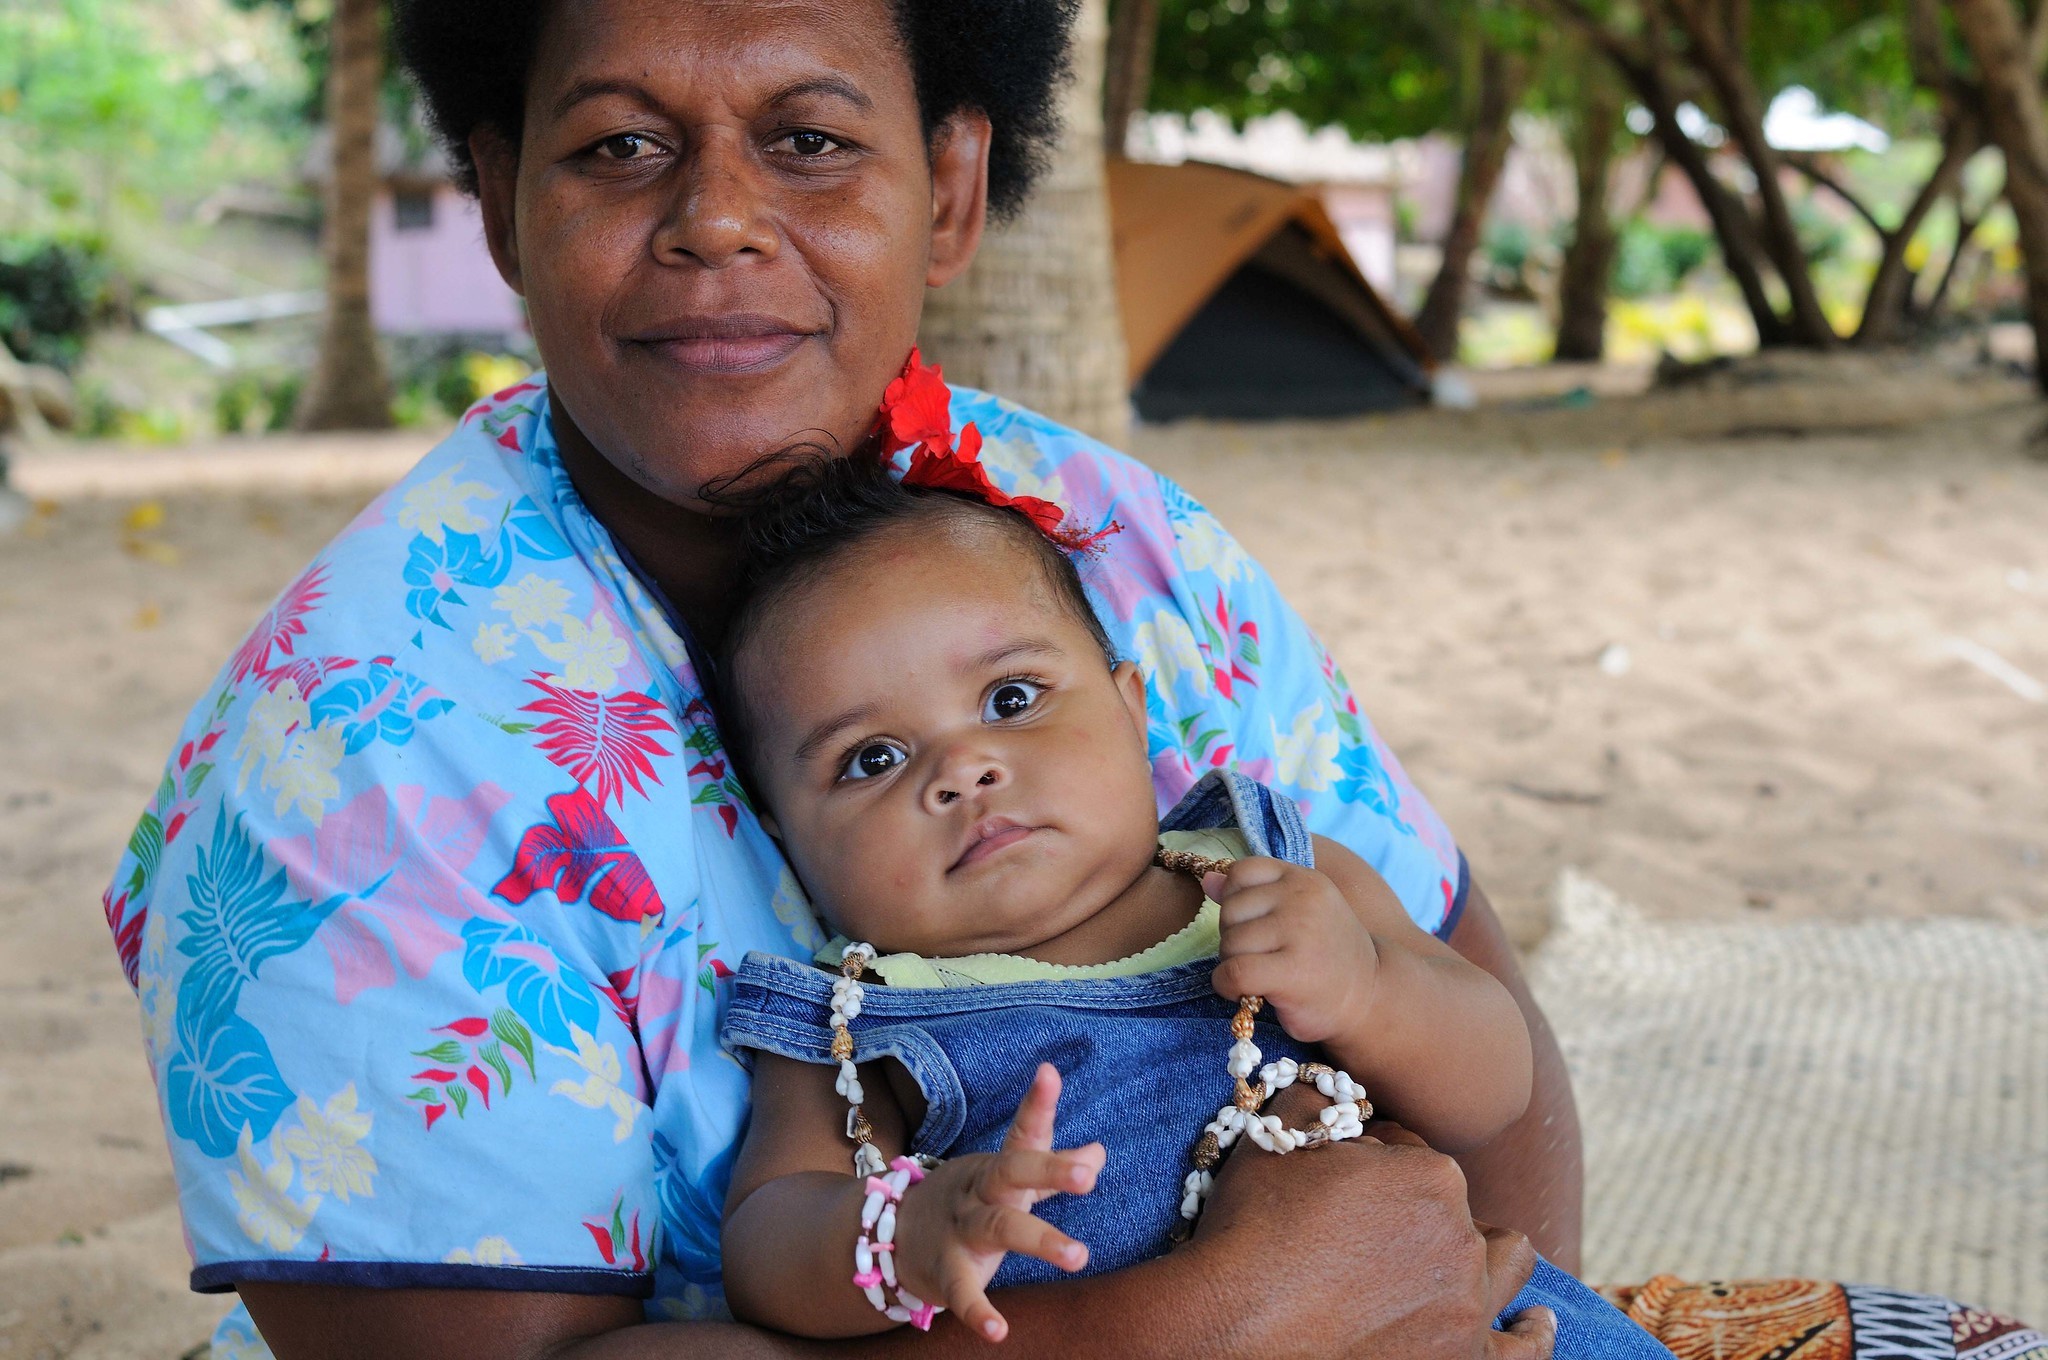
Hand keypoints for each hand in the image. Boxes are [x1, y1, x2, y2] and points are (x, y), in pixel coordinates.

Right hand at [893, 1063, 1105, 1342]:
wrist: (889, 1236)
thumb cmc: (969, 1203)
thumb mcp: (1007, 1180)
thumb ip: (1052, 1165)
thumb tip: (1100, 1151)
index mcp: (997, 1168)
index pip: (1023, 1133)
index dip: (1037, 1103)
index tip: (1049, 1073)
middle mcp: (978, 1191)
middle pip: (1011, 1172)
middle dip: (1049, 1170)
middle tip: (1089, 1176)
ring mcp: (958, 1229)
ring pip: (997, 1228)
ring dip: (1039, 1240)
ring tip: (1080, 1255)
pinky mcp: (944, 1271)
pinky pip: (960, 1291)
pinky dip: (976, 1311)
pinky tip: (997, 1331)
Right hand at [1188, 1085, 1552, 1359]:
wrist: (1232, 1322)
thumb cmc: (1251, 1229)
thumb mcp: (1278, 1138)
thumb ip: (1319, 1098)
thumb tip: (1335, 1090)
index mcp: (1431, 1176)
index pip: (1413, 1153)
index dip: (1375, 1163)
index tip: (1344, 1183)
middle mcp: (1463, 1239)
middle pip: (1455, 1208)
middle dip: (1418, 1208)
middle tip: (1366, 1228)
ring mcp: (1468, 1309)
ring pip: (1506, 1266)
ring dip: (1483, 1254)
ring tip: (1456, 1260)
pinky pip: (1522, 1352)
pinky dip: (1530, 1333)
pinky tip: (1533, 1322)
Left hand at [1207, 857, 1378, 1044]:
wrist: (1370, 998)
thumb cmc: (1328, 954)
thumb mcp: (1299, 912)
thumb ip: (1255, 893)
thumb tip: (1207, 880)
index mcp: (1304, 879)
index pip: (1242, 871)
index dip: (1235, 900)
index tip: (1252, 924)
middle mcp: (1302, 899)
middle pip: (1231, 910)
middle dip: (1233, 936)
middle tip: (1258, 956)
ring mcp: (1299, 933)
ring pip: (1230, 943)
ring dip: (1231, 964)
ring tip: (1258, 974)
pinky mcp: (1292, 971)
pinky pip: (1233, 972)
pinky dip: (1226, 985)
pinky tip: (1241, 992)